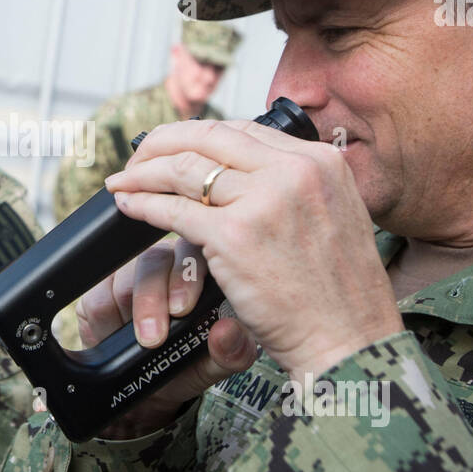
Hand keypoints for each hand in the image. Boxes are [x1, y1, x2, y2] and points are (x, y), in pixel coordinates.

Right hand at [76, 238, 259, 437]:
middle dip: (153, 299)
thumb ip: (232, 350)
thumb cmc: (191, 363)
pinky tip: (119, 336)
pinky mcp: (102, 289)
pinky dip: (108, 321)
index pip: (195, 252)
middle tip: (157, 334)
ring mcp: (131, 273)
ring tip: (144, 341)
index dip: (186, 276)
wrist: (152, 389)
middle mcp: (167, 263)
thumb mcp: (218, 363)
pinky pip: (98, 297)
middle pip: (155, 260)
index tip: (182, 308)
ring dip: (132, 313)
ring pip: (125, 276)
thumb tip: (228, 331)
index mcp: (202, 270)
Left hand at [103, 118, 402, 381]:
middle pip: (209, 137)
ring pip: (185, 169)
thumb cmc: (340, 294)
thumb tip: (246, 173)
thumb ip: (297, 188)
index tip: (173, 145)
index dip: (198, 136)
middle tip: (136, 159)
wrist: (350, 341)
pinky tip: (129, 207)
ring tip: (122, 182)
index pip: (244, 130)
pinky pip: (174, 210)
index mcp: (321, 161)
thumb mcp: (336, 215)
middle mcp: (295, 171)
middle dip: (163, 143)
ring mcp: (264, 200)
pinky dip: (143, 205)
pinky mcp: (235, 236)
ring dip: (144, 174)